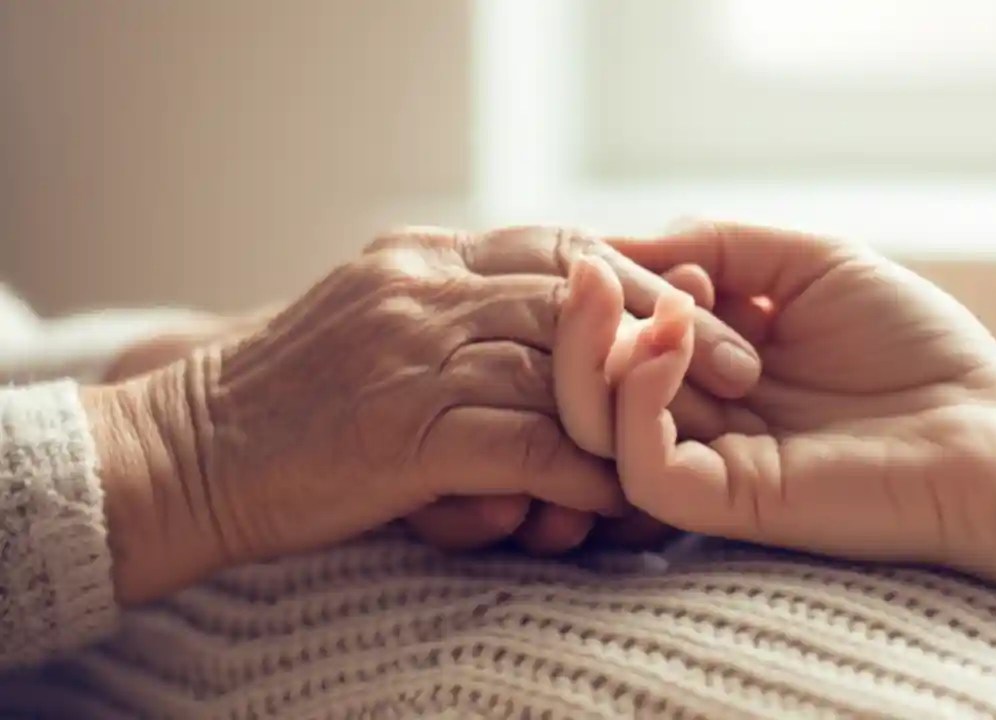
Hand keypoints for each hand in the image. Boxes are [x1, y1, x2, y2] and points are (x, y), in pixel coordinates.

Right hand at [91, 226, 758, 601]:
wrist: (187, 455)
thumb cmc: (288, 404)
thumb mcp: (372, 324)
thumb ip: (454, 313)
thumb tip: (539, 329)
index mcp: (422, 258)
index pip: (558, 246)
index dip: (638, 278)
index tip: (700, 306)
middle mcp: (425, 289)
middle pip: (581, 295)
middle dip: (669, 330)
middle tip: (742, 367)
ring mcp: (415, 355)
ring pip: (564, 366)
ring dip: (645, 403)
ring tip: (716, 432)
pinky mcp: (408, 430)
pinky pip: (527, 443)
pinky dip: (586, 469)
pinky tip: (629, 493)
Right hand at [594, 222, 995, 565]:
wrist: (990, 429)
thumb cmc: (916, 347)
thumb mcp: (811, 263)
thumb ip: (721, 244)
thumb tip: (622, 241)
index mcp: (712, 363)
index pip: (618, 328)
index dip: (616, 284)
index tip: (671, 255)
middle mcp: (698, 413)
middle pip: (590, 376)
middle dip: (582, 318)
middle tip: (591, 270)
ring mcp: (705, 460)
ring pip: (595, 420)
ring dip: (597, 349)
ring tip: (636, 298)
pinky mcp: (722, 501)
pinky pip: (640, 463)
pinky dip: (637, 394)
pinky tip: (669, 343)